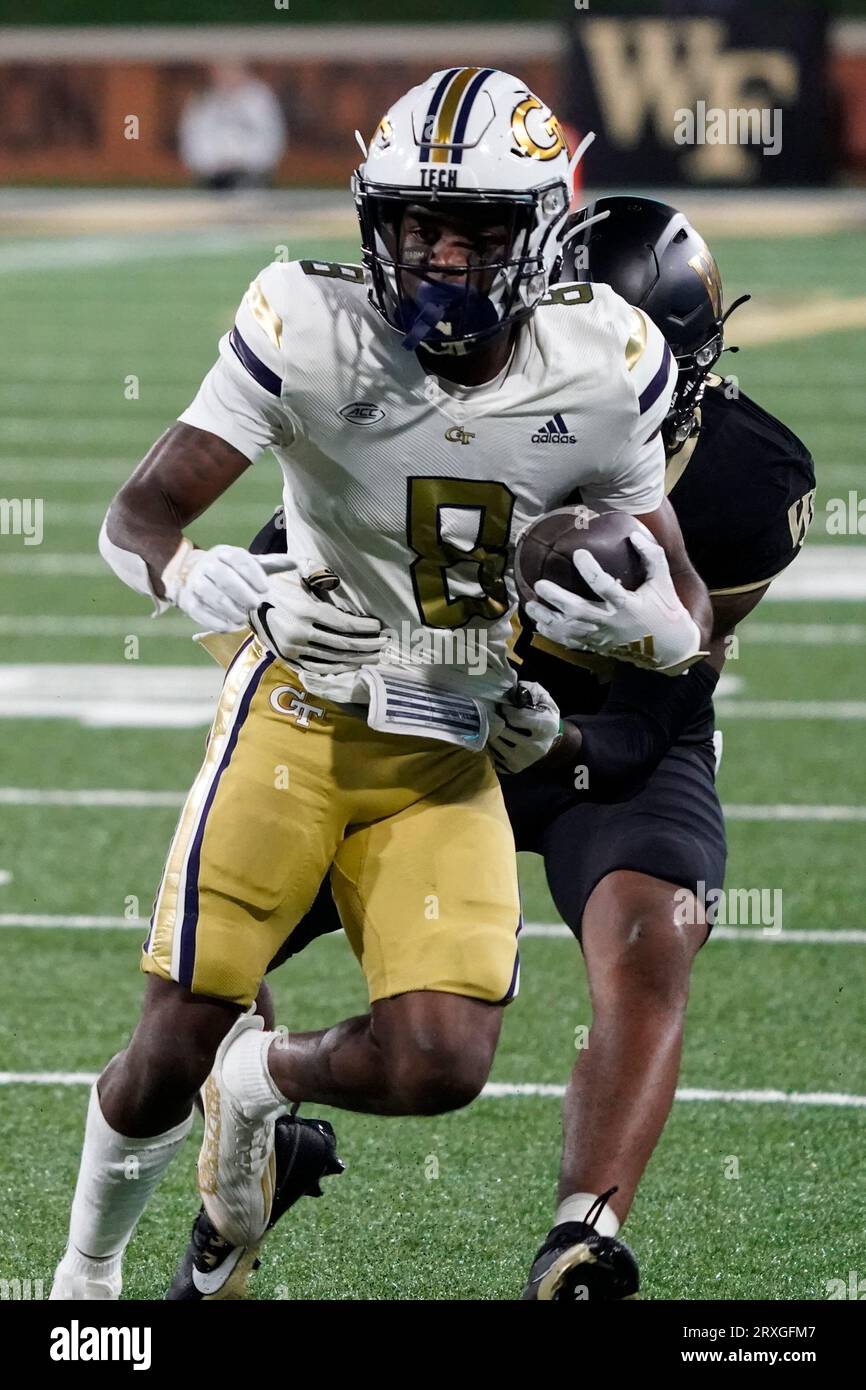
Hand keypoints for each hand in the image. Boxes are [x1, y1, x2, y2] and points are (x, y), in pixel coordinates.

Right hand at [161, 542, 293, 631]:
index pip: (238, 559)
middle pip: (224, 577)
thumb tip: (296, 562)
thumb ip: (271, 563)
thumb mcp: (248, 563)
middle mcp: (207, 565)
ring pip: (211, 595)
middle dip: (241, 592)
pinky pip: (200, 612)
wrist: (192, 575)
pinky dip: (215, 621)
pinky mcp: (188, 601)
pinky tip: (230, 627)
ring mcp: (195, 583)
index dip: (252, 574)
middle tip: (256, 605)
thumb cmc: (230, 570)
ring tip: (244, 619)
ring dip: (229, 609)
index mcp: (224, 553)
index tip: (266, 588)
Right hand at [249, 571, 386, 674]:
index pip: (344, 624)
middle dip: (368, 645)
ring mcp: (293, 649)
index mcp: (305, 611)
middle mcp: (300, 633)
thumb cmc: (275, 580)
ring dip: (357, 659)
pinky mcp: (288, 658)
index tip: (380, 626)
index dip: (365, 628)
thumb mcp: (294, 567)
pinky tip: (351, 665)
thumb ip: (318, 571)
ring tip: (375, 657)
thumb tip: (336, 581)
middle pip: (343, 644)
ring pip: (333, 659)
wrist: (243, 600)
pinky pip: (317, 668)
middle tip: (385, 644)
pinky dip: (337, 668)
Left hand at [488, 681, 561, 774]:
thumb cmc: (544, 714)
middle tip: (492, 714)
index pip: (515, 717)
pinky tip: (495, 738)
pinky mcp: (514, 768)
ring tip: (492, 725)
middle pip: (502, 731)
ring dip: (491, 731)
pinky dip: (491, 745)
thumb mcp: (543, 697)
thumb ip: (530, 690)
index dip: (505, 708)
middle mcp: (535, 746)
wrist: (551, 739)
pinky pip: (493, 755)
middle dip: (495, 720)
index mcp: (544, 727)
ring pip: (495, 742)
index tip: (504, 706)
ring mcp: (524, 759)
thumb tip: (514, 689)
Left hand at [525, 529, 704, 674]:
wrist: (669, 648)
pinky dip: (554, 634)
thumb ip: (652, 556)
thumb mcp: (663, 581)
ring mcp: (602, 636)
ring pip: (569, 630)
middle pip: (579, 611)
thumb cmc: (665, 609)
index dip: (590, 570)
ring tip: (530, 605)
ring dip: (548, 618)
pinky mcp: (598, 646)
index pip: (605, 586)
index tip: (577, 553)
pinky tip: (540, 623)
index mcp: (628, 604)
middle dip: (557, 599)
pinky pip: (571, 642)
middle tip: (540, 584)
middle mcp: (612, 622)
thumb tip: (633, 535)